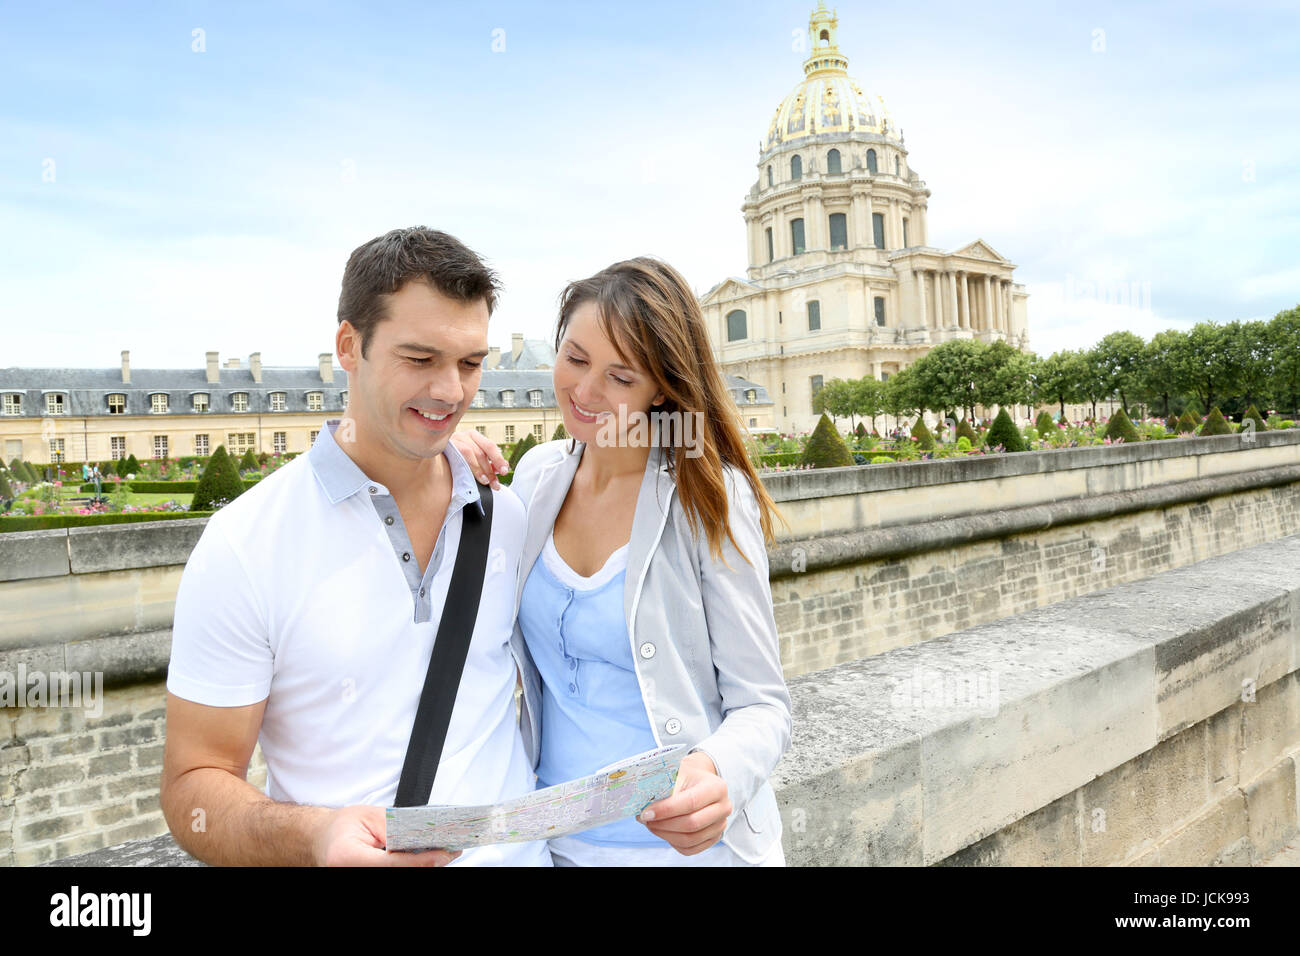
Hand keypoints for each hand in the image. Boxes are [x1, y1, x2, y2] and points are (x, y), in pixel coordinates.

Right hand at [313, 805, 460, 866]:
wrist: (324, 839)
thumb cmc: (344, 826)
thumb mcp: (370, 817)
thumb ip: (395, 827)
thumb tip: (426, 837)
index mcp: (348, 857)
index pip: (392, 864)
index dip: (421, 860)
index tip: (443, 854)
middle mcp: (352, 874)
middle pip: (400, 874)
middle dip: (427, 864)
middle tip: (450, 851)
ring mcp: (358, 879)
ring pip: (399, 876)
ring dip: (422, 867)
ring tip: (444, 853)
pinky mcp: (369, 879)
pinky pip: (394, 874)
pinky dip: (413, 867)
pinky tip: (427, 860)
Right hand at [449, 430, 508, 488]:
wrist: (434, 460)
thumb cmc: (456, 459)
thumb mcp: (474, 459)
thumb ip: (488, 462)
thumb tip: (504, 467)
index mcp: (474, 436)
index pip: (490, 446)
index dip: (499, 459)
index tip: (505, 471)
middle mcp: (465, 435)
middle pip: (483, 450)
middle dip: (492, 468)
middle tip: (496, 483)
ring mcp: (456, 439)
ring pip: (473, 453)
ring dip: (482, 470)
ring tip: (487, 482)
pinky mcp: (447, 446)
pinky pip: (462, 455)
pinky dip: (472, 467)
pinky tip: (476, 477)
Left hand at [636, 752, 731, 855]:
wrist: (699, 780)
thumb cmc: (687, 775)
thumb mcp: (677, 773)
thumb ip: (664, 788)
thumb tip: (642, 804)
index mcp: (717, 787)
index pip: (691, 802)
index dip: (666, 809)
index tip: (646, 812)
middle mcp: (724, 807)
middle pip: (692, 824)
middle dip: (664, 824)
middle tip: (645, 818)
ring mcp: (720, 825)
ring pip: (690, 839)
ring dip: (665, 834)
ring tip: (650, 824)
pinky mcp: (713, 838)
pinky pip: (691, 848)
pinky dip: (672, 842)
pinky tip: (662, 831)